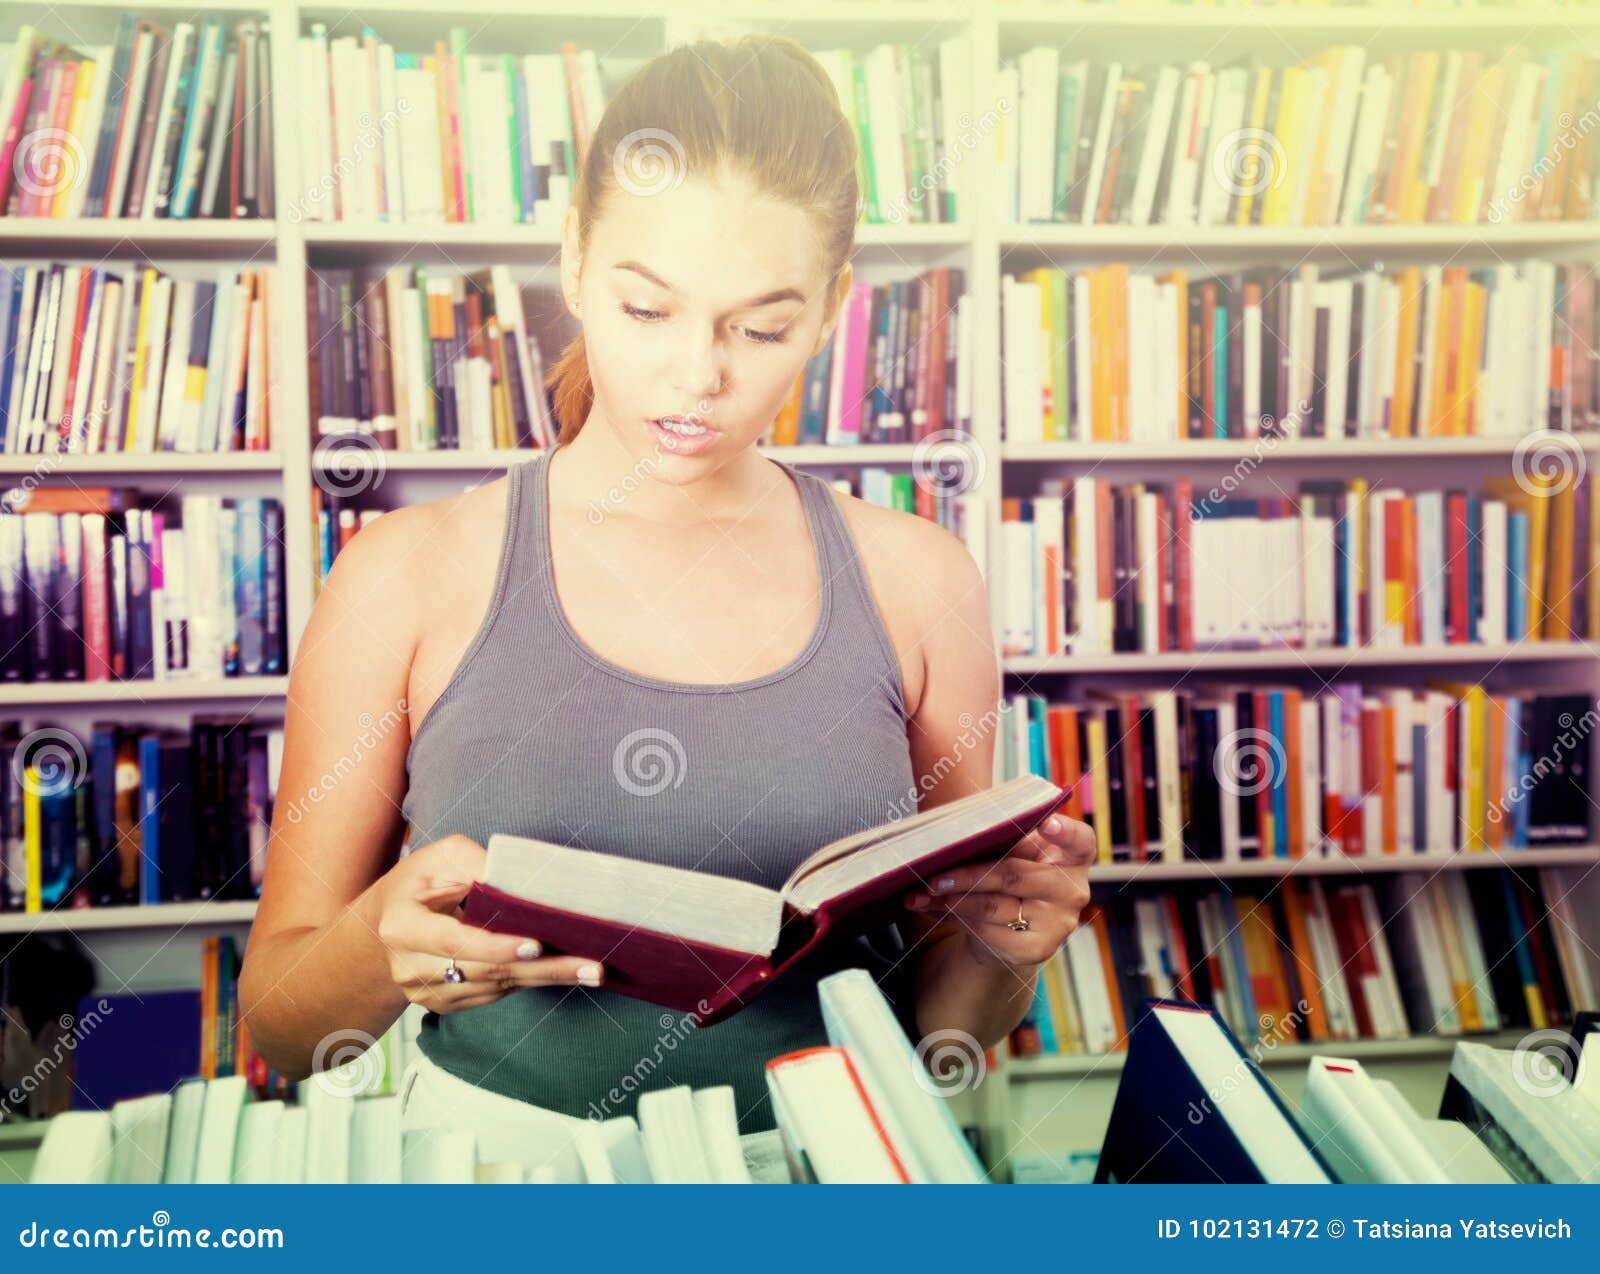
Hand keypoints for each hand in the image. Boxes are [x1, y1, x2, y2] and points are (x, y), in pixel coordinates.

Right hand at [367, 834, 606, 1011]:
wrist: (386, 923)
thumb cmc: (420, 881)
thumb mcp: (442, 857)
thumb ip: (478, 866)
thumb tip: (525, 884)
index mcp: (401, 926)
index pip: (453, 941)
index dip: (495, 946)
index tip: (537, 945)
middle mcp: (409, 967)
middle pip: (484, 972)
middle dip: (542, 969)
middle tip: (590, 966)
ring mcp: (424, 992)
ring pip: (494, 988)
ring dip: (545, 979)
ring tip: (590, 970)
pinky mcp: (443, 1004)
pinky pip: (493, 995)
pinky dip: (528, 982)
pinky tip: (561, 972)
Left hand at [902, 810, 1094, 970]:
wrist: (1007, 928)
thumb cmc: (1007, 876)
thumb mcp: (1011, 853)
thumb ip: (1001, 841)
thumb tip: (956, 836)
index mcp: (1073, 856)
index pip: (1080, 841)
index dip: (1064, 831)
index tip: (1044, 824)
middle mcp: (1073, 890)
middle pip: (1014, 874)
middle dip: (968, 874)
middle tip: (934, 875)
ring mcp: (1059, 923)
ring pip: (994, 905)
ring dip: (952, 898)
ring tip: (922, 893)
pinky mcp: (1038, 949)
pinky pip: (988, 930)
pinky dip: (956, 918)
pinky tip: (934, 909)